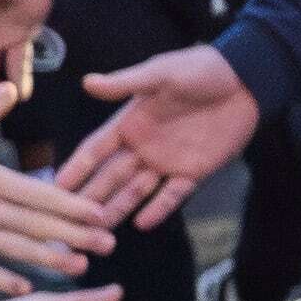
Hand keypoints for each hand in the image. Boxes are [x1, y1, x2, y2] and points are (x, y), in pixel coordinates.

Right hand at [0, 85, 114, 293]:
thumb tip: (11, 88)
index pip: (38, 193)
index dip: (72, 205)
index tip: (100, 212)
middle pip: (35, 224)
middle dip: (74, 235)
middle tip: (108, 243)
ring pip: (14, 249)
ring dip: (49, 259)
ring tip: (81, 267)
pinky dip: (1, 279)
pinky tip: (27, 287)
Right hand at [58, 44, 258, 229]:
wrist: (246, 80)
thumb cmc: (201, 69)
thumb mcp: (161, 73)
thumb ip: (126, 84)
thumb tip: (88, 82)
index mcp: (130, 122)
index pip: (95, 150)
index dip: (76, 167)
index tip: (54, 187)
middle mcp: (143, 145)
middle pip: (110, 177)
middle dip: (89, 198)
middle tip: (67, 221)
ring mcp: (168, 160)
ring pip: (136, 190)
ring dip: (118, 208)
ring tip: (96, 231)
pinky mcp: (194, 170)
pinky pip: (173, 194)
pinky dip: (159, 208)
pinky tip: (141, 224)